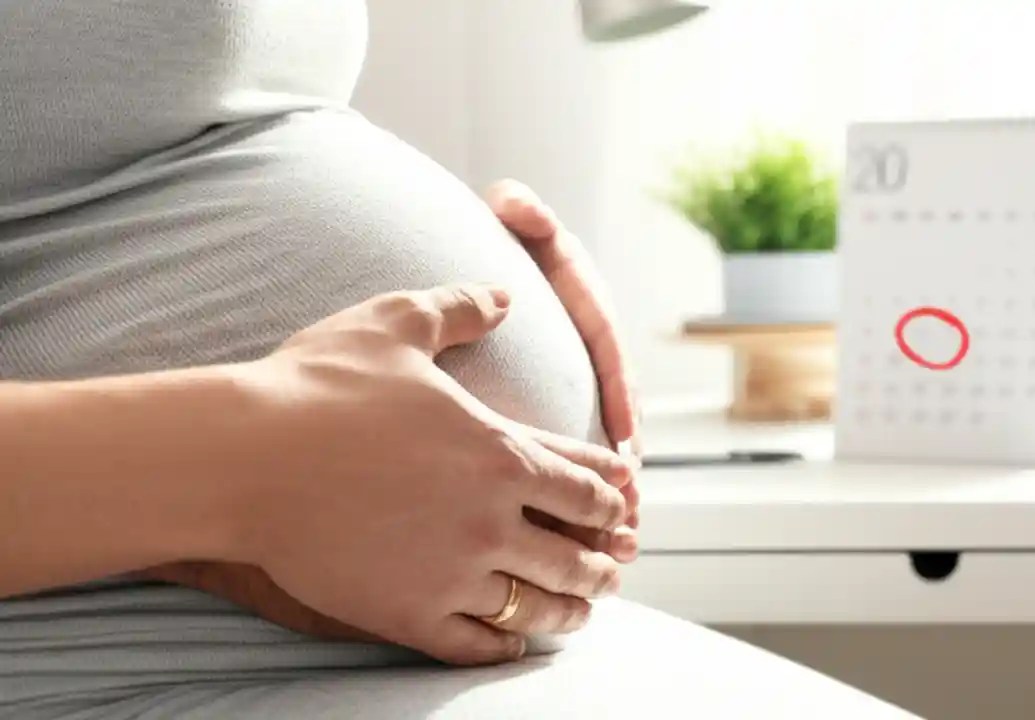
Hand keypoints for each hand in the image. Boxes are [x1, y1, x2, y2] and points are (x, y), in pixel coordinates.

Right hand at [151, 286, 636, 664]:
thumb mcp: (395, 324)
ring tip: (578, 613)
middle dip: (603, 563)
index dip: (614, 498)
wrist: (240, 456)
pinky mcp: (407, 613)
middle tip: (612, 569)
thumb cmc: (314, 384)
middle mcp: (490, 517)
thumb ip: (460, 307)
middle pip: (576, 555)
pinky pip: (476, 645)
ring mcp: (451, 571)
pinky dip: (505, 649)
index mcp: (499, 451)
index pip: (588, 486)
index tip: (624, 507)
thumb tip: (506, 293)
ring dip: (569, 611)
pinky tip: (513, 646)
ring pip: (537, 607)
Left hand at [487, 179, 640, 526]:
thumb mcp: (517, 216)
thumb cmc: (507, 233)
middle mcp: (588, 352)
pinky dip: (573, 495)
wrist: (490, 247)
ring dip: (604, 495)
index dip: (620, 403)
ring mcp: (574, 382)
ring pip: (593, 444)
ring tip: (612, 544)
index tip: (626, 448)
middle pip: (613, 414)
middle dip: (620, 468)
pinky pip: (568, 453)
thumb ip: (523, 211)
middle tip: (629, 515)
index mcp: (586, 310)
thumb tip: (518, 208)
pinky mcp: (553, 405)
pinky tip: (569, 540)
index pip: (609, 358)